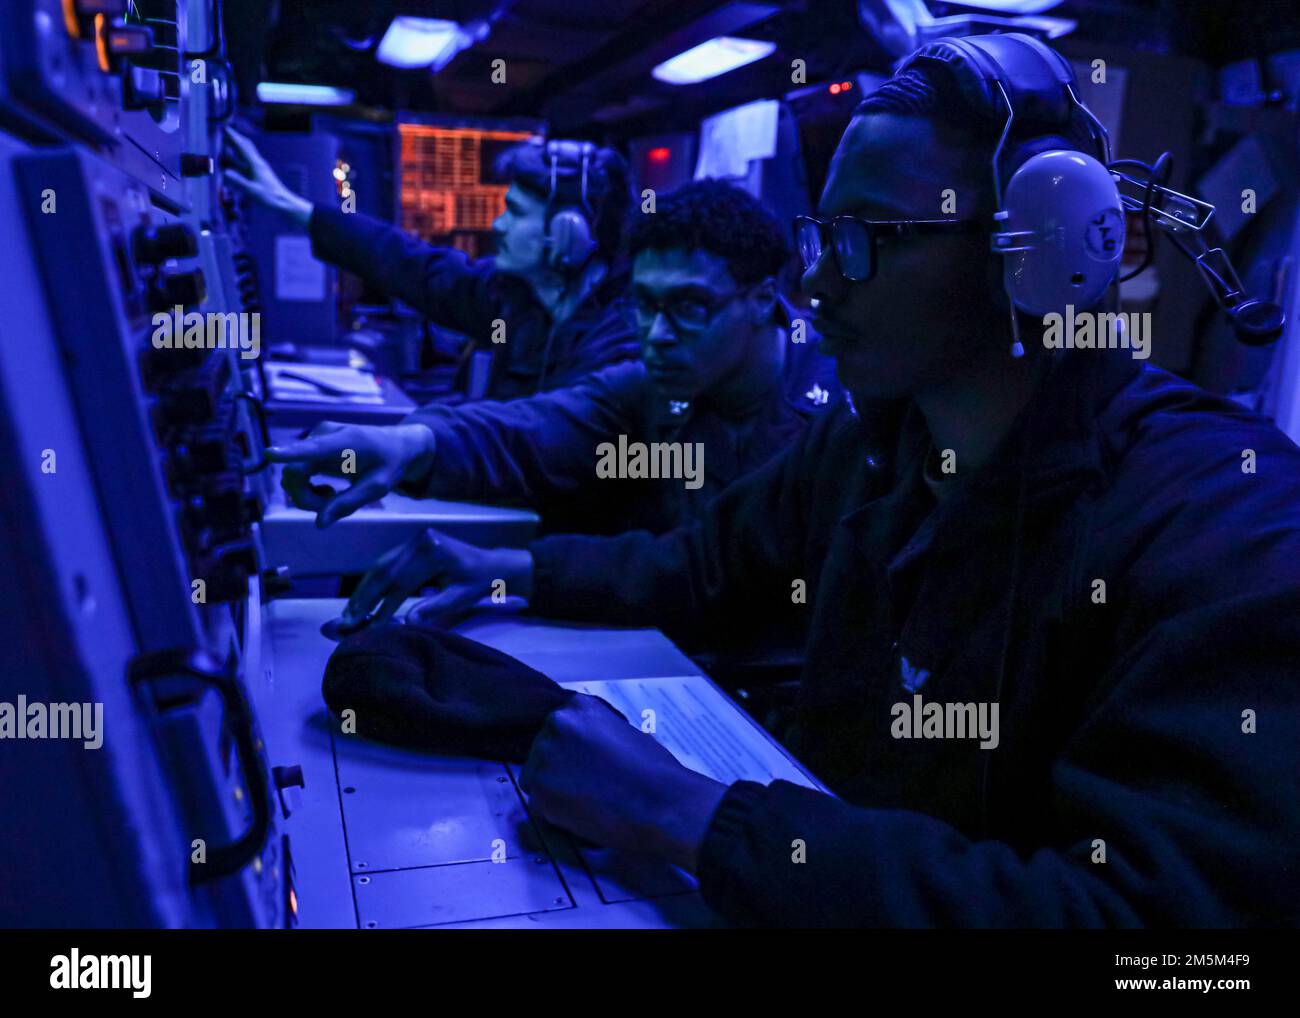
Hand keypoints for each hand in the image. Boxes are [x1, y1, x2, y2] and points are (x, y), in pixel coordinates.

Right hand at [223, 127, 312, 227]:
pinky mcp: (261, 174)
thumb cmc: (269, 198)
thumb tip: (225, 173)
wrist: (284, 203)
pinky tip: (237, 159)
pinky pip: (248, 162)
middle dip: (235, 138)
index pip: (242, 147)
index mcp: (255, 165)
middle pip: (245, 146)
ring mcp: (260, 168)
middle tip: (225, 131)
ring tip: (228, 142)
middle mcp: (258, 163)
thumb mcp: (252, 190)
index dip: (233, 137)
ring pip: (247, 153)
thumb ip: (238, 181)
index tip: (224, 128)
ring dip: (237, 147)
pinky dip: (240, 157)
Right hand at [266, 421, 435, 526]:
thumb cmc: (389, 464)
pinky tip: (327, 490)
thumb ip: (348, 504)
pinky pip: (296, 472)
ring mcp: (314, 439)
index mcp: (346, 443)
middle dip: (305, 497)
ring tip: (333, 496)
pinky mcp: (310, 446)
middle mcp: (323, 435)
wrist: (395, 444)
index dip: (289, 454)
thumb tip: (319, 524)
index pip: (313, 449)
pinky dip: (308, 487)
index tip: (269, 454)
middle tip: (330, 506)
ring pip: (292, 475)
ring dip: (307, 494)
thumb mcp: (377, 488)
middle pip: (294, 472)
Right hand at [343, 527, 533, 628]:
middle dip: (364, 597)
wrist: (493, 565)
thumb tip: (405, 622)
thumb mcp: (460, 597)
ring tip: (352, 612)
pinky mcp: (414, 543)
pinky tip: (365, 599)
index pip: (398, 580)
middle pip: (383, 569)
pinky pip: (389, 562)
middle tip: (348, 620)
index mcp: (432, 550)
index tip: (367, 624)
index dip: (380, 604)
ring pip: (381, 565)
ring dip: (365, 589)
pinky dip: (375, 581)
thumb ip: (433, 608)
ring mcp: (416, 539)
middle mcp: (420, 540)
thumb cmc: (480, 582)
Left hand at [520, 694, 727, 871]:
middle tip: (584, 784)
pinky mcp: (539, 794)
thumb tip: (581, 746)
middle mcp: (555, 726)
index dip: (568, 749)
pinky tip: (582, 814)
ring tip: (586, 800)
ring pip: (536, 778)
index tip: (581, 762)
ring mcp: (543, 759)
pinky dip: (556, 814)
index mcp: (577, 706)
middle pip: (541, 750)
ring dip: (554, 790)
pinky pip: (539, 805)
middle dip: (558, 768)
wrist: (660, 802)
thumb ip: (593, 731)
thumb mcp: (622, 730)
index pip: (557, 727)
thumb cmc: (652, 769)